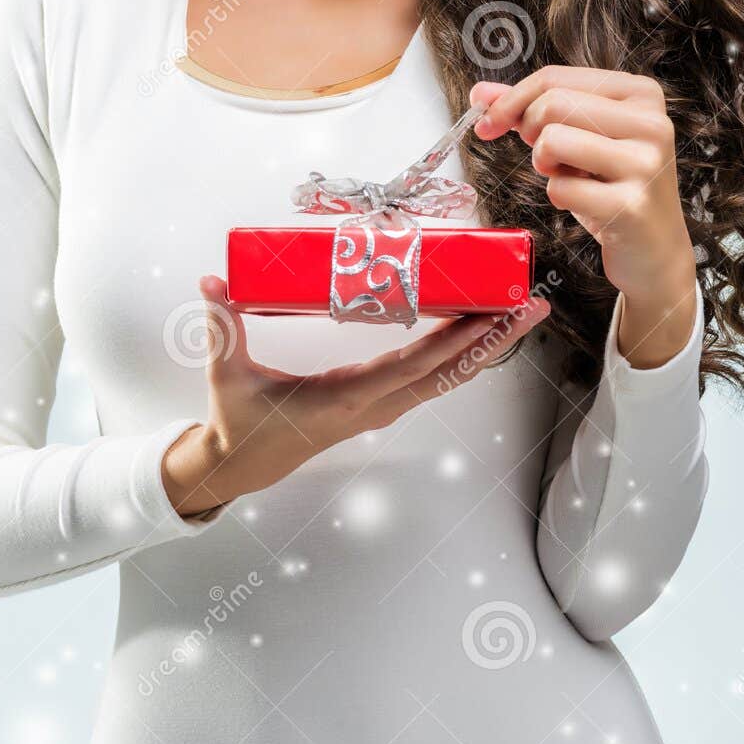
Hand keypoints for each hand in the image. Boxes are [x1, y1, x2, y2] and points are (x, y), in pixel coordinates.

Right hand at [161, 275, 550, 514]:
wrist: (240, 465)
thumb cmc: (237, 421)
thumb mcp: (226, 375)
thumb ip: (221, 326)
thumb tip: (213, 278)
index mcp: (345, 400)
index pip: (410, 367)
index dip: (453, 341)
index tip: (487, 315)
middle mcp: (373, 406)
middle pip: (447, 372)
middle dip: (492, 338)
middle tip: (531, 305)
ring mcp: (380, 407)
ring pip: (447, 376)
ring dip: (486, 346)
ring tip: (521, 313)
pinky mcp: (378, 403)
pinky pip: (431, 378)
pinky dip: (461, 354)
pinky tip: (482, 330)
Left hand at [469, 66, 697, 367]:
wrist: (655, 250)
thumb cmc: (613, 187)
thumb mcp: (580, 138)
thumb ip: (532, 109)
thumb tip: (481, 93)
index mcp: (641, 95)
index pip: (556, 77)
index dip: (511, 100)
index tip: (490, 122)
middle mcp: (651, 123)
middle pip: (553, 103)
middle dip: (529, 130)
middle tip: (544, 155)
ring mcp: (645, 164)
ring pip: (553, 139)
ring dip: (545, 164)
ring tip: (570, 176)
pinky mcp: (631, 206)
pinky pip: (561, 188)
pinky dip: (559, 197)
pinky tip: (585, 203)